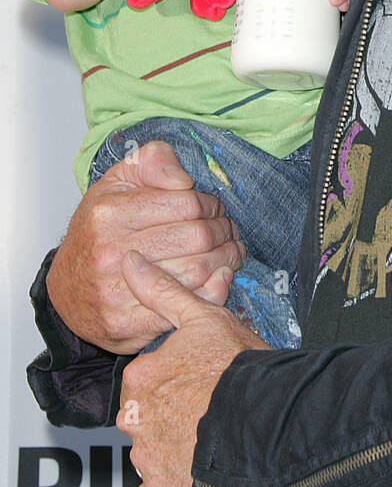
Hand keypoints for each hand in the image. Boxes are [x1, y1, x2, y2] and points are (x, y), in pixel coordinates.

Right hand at [46, 142, 245, 353]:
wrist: (66, 288)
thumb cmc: (97, 231)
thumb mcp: (117, 182)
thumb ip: (152, 161)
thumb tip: (184, 179)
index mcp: (109, 213)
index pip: (187, 203)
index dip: (210, 204)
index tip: (214, 207)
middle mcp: (111, 252)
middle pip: (197, 237)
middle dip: (223, 230)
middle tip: (228, 229)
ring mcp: (117, 292)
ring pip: (198, 271)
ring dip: (226, 258)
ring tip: (231, 249)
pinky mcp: (127, 325)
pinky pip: (187, 305)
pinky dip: (214, 290)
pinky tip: (220, 276)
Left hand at [118, 251, 270, 486]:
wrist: (261, 422)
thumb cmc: (236, 368)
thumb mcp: (203, 317)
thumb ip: (163, 292)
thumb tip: (130, 261)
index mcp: (141, 375)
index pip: (146, 377)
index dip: (174, 377)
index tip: (198, 379)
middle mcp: (135, 416)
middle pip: (144, 414)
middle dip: (168, 413)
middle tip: (206, 408)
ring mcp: (146, 455)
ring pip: (148, 450)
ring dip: (170, 446)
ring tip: (207, 437)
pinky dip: (167, 483)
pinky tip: (191, 470)